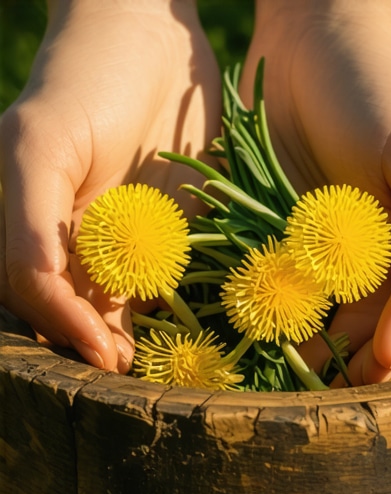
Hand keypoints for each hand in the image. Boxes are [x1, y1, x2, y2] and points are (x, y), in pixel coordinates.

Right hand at [0, 0, 220, 371]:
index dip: (66, 326)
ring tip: (150, 365)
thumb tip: (38, 284)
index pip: (39, 292)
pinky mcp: (166, 229)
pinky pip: (163, 278)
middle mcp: (73, 236)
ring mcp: (121, 236)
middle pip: (75, 306)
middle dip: (96, 341)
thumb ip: (29, 216)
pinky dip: (170, 306)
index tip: (103, 355)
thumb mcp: (42, 142)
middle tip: (126, 368)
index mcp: (35, 221)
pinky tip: (181, 327)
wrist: (151, 48)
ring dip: (131, 336)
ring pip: (117, 301)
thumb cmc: (86, 83)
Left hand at [240, 0, 390, 383]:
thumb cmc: (379, 91)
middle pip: (350, 315)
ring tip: (264, 365)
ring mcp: (314, 233)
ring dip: (287, 332)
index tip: (351, 385)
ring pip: (305, 300)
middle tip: (299, 383)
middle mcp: (364, 243)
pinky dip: (255, 295)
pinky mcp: (272, 217)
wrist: (311, 35)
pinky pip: (264, 267)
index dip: (378, 351)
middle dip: (328, 350)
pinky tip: (240, 319)